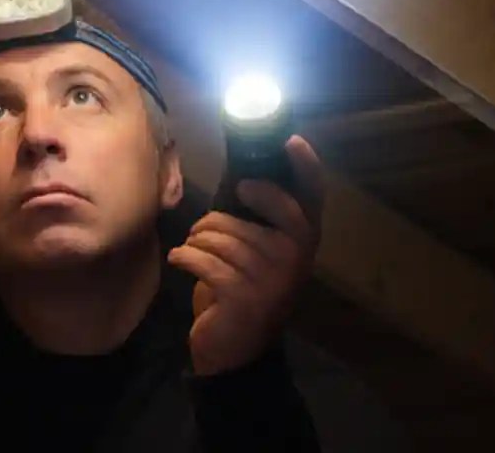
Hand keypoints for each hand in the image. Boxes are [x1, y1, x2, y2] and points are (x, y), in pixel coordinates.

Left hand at [167, 135, 323, 375]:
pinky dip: (184, 257)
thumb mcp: (257, 253)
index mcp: (303, 243)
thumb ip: (257, 220)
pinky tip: (181, 261)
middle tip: (202, 227)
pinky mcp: (243, 296)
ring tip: (193, 248)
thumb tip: (240, 172)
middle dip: (220, 211)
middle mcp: (296, 257)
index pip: (313, 197)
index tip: (290, 142)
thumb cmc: (242, 290)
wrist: (236, 352)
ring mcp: (272, 278)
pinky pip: (204, 258)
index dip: (307, 166)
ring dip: (197, 238)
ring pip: (222, 233)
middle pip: (256, 207)